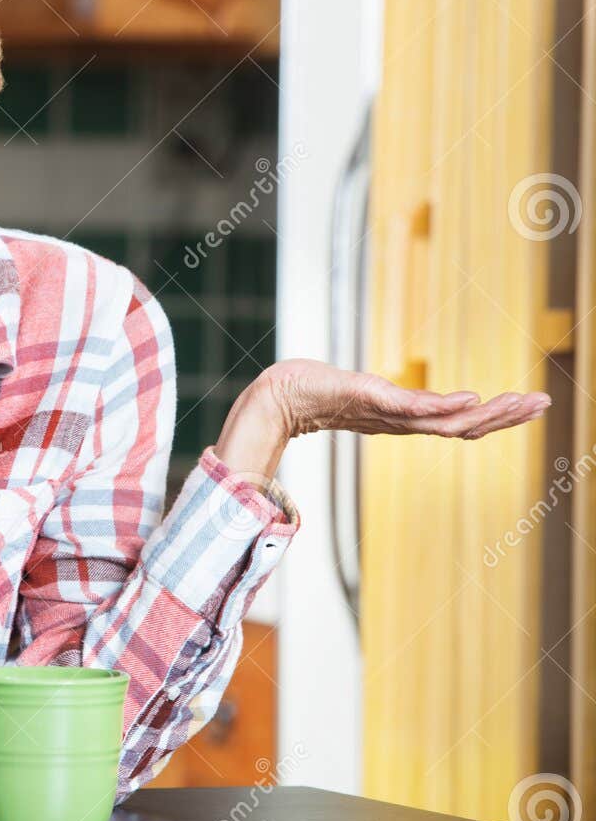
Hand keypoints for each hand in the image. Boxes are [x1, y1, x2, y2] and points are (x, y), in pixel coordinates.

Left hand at [215, 359, 549, 478]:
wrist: (278, 396)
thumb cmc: (318, 393)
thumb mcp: (366, 397)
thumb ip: (392, 402)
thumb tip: (413, 404)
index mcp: (404, 421)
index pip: (459, 423)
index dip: (496, 419)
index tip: (531, 405)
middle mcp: (400, 422)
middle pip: (462, 426)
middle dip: (505, 417)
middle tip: (542, 404)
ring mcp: (386, 414)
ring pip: (445, 420)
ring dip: (486, 413)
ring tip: (520, 401)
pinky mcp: (369, 400)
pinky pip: (411, 407)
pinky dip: (441, 406)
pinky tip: (470, 398)